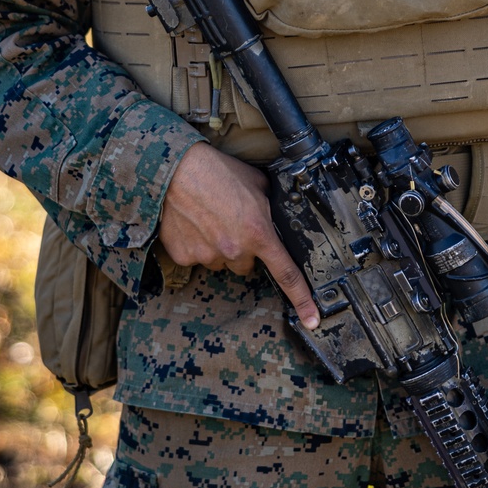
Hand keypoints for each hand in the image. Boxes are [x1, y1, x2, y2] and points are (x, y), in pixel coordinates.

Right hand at [159, 142, 319, 330]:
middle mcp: (235, 250)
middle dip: (243, 249)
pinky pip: (196, 258)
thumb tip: (274, 217)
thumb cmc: (217, 171)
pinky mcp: (184, 257)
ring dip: (219, 247)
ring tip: (210, 217)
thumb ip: (268, 207)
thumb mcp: (257, 184)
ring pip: (221, 262)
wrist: (176, 169)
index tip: (312, 319)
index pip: (286, 274)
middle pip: (246, 265)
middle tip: (232, 223)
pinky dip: (196, 245)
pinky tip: (193, 222)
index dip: (301, 299)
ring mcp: (207, 256)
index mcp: (258, 233)